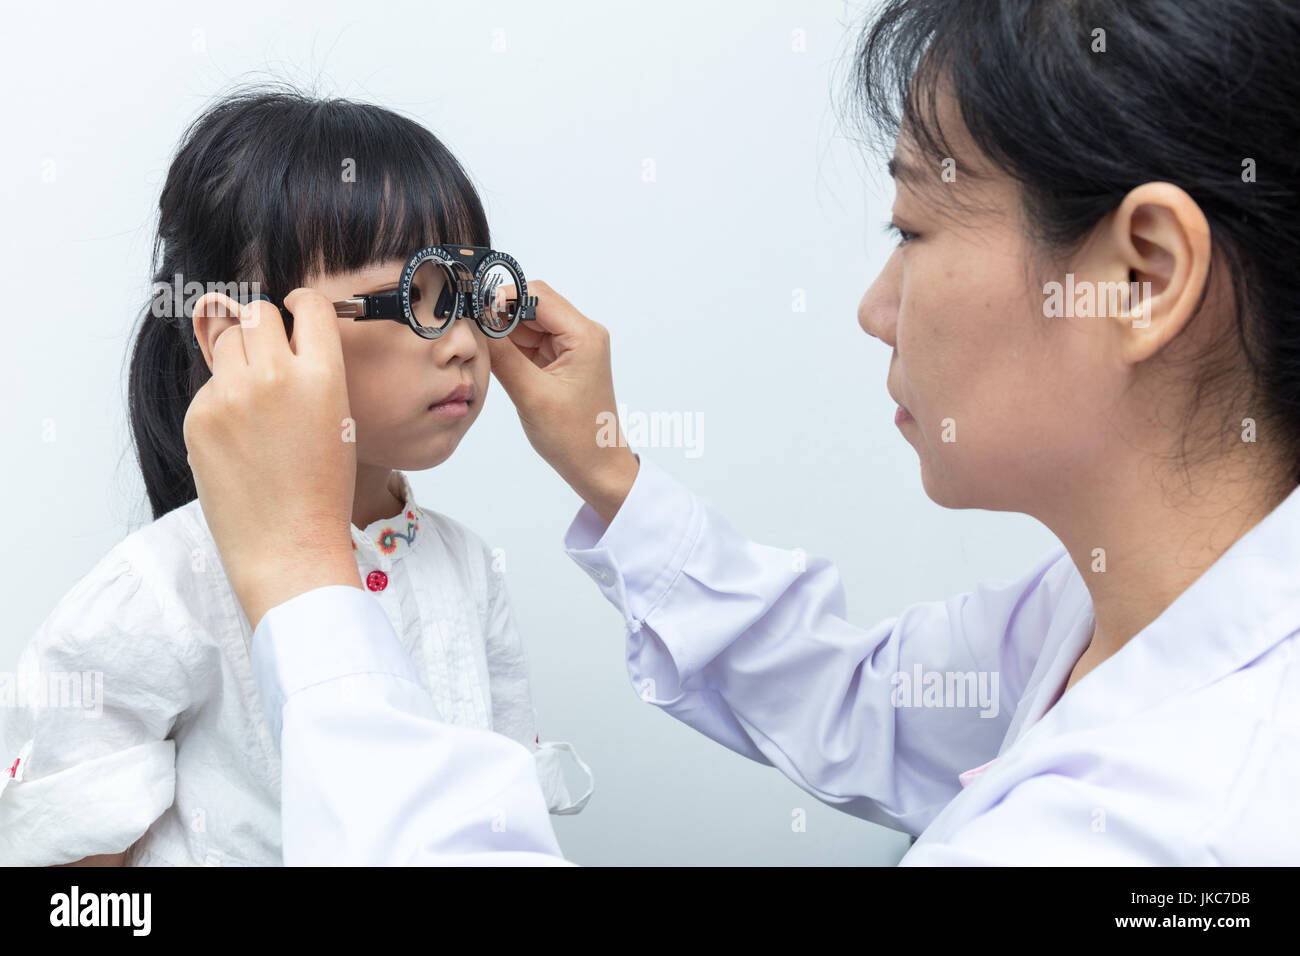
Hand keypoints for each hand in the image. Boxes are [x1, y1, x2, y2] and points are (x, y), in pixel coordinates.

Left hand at [182, 288, 360, 630]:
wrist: (289, 546)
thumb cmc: (323, 490)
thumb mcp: (340, 420)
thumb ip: (314, 373)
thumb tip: (282, 336)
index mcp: (322, 376)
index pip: (308, 306)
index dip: (303, 306)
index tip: (298, 314)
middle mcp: (275, 376)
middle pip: (258, 314)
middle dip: (266, 328)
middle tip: (273, 356)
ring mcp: (231, 395)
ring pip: (228, 342)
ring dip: (241, 356)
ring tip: (255, 397)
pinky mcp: (199, 417)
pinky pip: (210, 386)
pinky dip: (223, 400)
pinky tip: (240, 438)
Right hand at [484, 280, 638, 524]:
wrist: (596, 466)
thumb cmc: (573, 436)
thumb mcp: (531, 395)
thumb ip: (503, 356)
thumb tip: (474, 322)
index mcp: (583, 335)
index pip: (537, 295)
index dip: (502, 297)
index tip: (471, 310)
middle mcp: (581, 334)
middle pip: (531, 305)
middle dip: (499, 314)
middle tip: (467, 329)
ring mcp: (571, 347)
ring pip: (527, 323)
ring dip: (501, 331)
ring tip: (475, 345)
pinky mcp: (560, 361)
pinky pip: (529, 342)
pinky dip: (509, 347)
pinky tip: (490, 356)